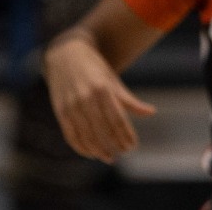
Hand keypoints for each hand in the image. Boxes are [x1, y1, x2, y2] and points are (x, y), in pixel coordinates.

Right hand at [45, 33, 157, 162]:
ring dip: (99, 150)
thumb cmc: (94, 68)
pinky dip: (81, 147)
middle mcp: (85, 98)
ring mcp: (71, 106)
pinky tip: (92, 153)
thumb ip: (129, 100)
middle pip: (103, 130)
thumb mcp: (112, 80)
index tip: (133, 146)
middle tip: (124, 152)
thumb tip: (151, 113)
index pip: (117, 119)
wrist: (65, 53)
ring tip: (110, 157)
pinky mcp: (60, 111)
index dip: (125, 135)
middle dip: (114, 144)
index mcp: (102, 89)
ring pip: (86, 136)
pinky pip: (71, 136)